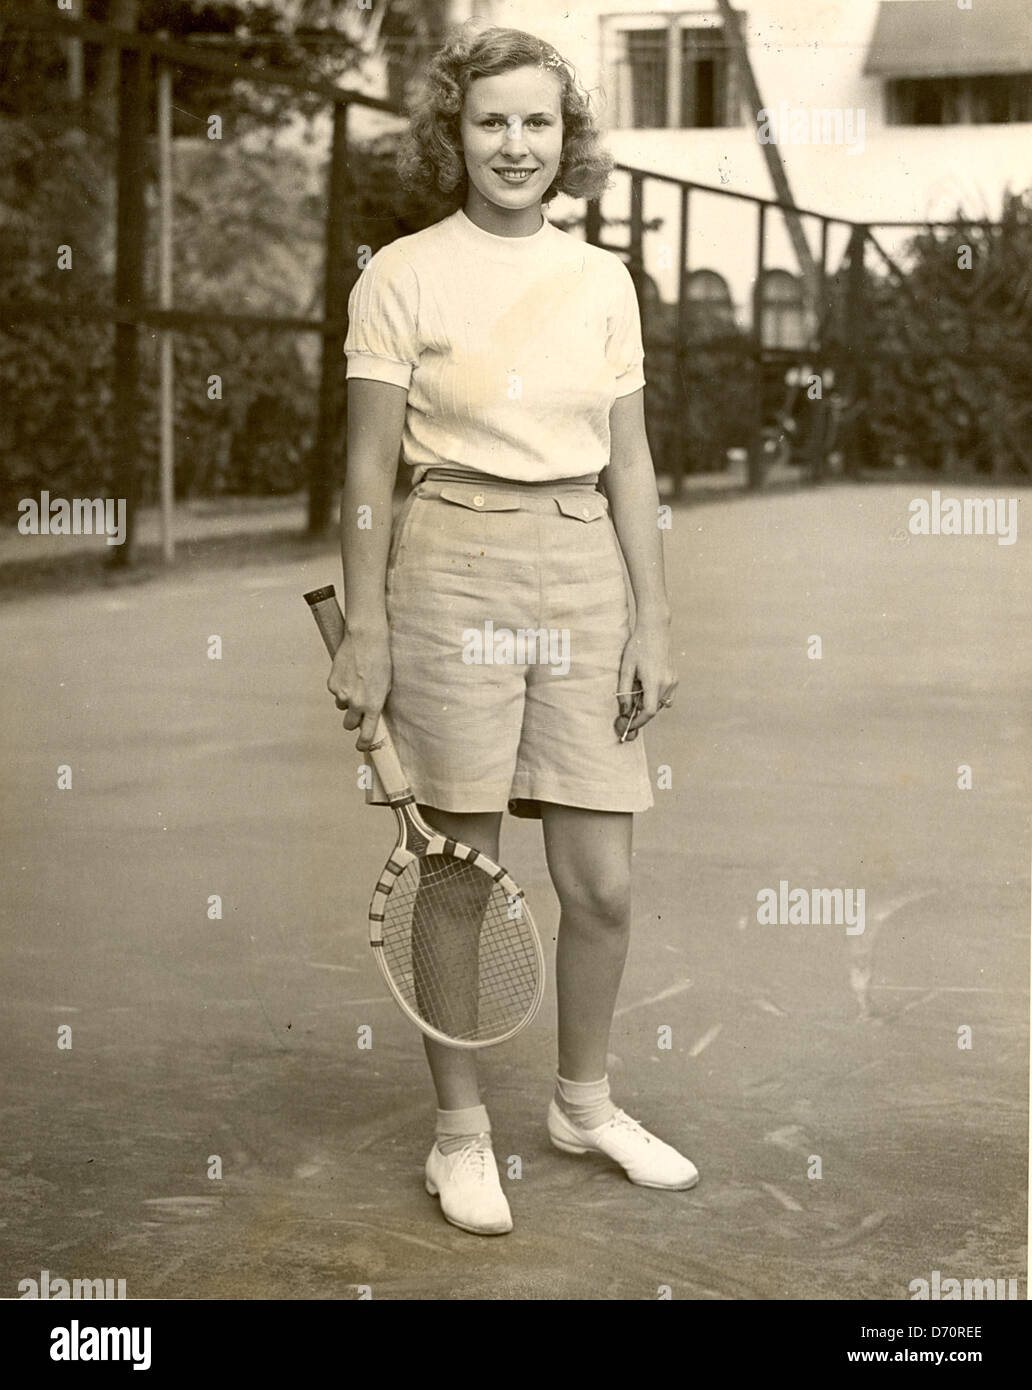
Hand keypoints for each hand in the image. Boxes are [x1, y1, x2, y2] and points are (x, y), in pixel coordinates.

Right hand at [327, 628, 391, 750]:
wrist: (366, 640)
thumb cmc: (381, 660)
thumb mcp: (385, 685)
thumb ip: (377, 702)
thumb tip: (370, 714)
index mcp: (373, 705)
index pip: (366, 734)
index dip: (363, 744)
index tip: (361, 747)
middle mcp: (355, 703)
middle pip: (349, 724)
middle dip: (352, 721)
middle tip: (357, 710)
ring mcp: (341, 694)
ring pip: (341, 705)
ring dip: (346, 699)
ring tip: (355, 681)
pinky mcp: (332, 683)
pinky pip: (335, 691)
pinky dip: (340, 686)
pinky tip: (348, 673)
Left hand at [615, 622, 677, 741]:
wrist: (655, 630)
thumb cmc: (638, 647)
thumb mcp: (626, 668)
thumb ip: (624, 691)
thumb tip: (624, 710)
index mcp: (654, 681)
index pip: (649, 711)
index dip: (638, 722)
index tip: (629, 725)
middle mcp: (667, 683)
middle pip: (655, 709)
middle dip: (641, 714)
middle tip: (627, 711)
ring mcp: (673, 681)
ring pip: (661, 704)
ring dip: (649, 704)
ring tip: (637, 691)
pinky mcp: (675, 678)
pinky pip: (666, 696)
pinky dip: (656, 697)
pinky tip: (646, 686)